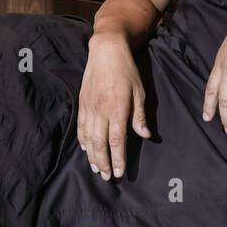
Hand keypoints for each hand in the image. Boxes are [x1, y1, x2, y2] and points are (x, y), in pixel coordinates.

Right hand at [77, 32, 150, 180]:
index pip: (117, 140)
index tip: (118, 172)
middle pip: (99, 143)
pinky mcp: (82, 101)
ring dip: (91, 155)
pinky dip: (82, 139)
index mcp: (117, 109)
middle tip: (106, 176)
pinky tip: (85, 148)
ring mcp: (89, 106)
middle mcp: (101, 110)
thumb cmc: (127, 70)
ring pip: (88, 137)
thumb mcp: (139, 91)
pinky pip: (81, 126)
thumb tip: (145, 135)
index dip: (117, 158)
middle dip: (103, 162)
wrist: (106, 50)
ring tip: (96, 167)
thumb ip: (140, 115)